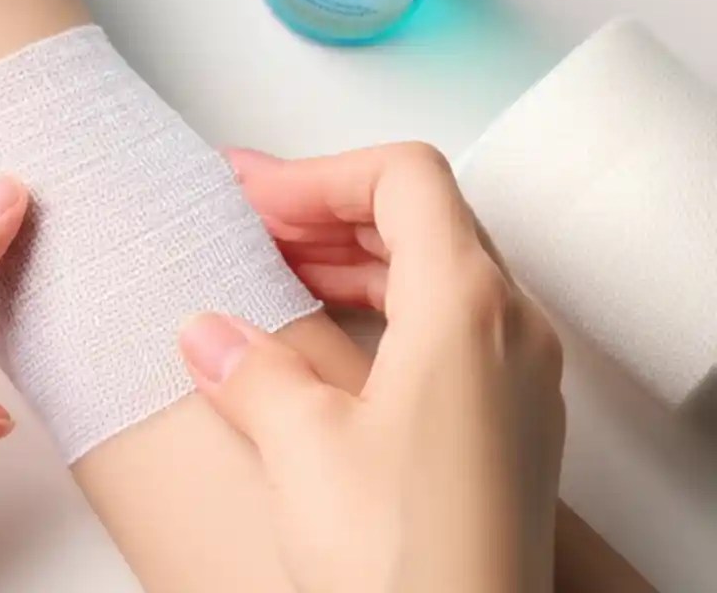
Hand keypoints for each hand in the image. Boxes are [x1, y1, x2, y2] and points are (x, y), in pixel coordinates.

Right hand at [180, 144, 564, 592]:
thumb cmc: (409, 564)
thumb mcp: (302, 446)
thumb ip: (250, 368)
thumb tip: (211, 334)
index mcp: (467, 306)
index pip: (402, 179)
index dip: (317, 173)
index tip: (252, 195)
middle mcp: (510, 330)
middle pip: (422, 217)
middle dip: (326, 210)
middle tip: (248, 220)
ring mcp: (515, 379)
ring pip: (435, 272)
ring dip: (350, 260)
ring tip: (272, 271)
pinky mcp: (504, 424)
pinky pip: (447, 328)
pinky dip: (379, 309)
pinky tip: (320, 342)